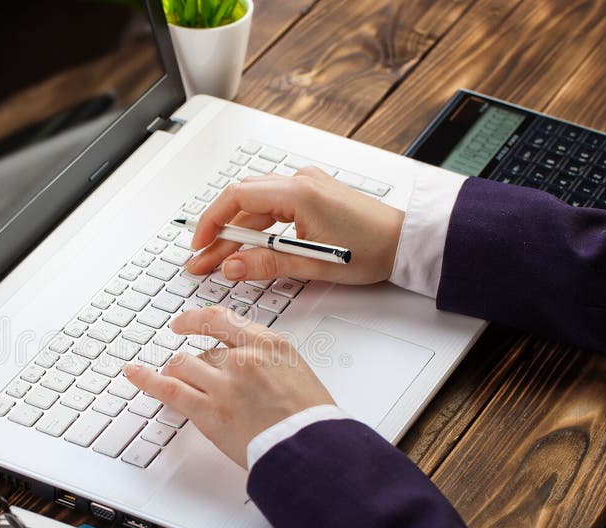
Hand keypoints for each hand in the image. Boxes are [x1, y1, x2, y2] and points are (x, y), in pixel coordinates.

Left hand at [123, 306, 333, 468]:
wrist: (311, 449)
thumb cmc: (310, 419)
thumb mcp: (295, 371)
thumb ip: (265, 360)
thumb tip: (243, 360)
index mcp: (268, 344)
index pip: (220, 319)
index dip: (195, 320)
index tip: (184, 323)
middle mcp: (243, 359)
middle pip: (202, 352)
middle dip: (196, 367)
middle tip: (194, 379)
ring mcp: (224, 385)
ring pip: (183, 367)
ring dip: (178, 375)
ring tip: (176, 383)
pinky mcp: (209, 412)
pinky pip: (169, 389)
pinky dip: (147, 379)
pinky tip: (134, 374)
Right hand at [186, 167, 404, 284]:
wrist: (406, 240)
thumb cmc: (373, 249)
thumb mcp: (315, 265)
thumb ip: (267, 264)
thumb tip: (231, 266)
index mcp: (299, 193)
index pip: (236, 198)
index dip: (211, 222)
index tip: (199, 246)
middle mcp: (300, 182)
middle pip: (242, 202)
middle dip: (219, 233)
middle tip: (203, 261)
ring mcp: (307, 186)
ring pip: (256, 205)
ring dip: (237, 232)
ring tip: (222, 259)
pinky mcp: (313, 194)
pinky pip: (273, 206)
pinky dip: (257, 226)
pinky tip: (250, 246)